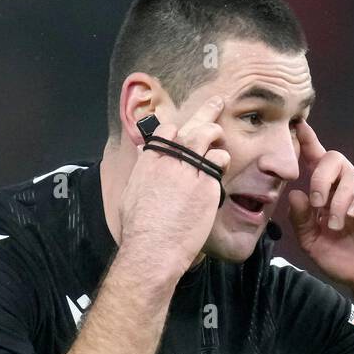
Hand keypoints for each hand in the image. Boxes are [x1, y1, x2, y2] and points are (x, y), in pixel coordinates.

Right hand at [118, 96, 230, 282]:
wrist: (153, 249)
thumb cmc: (138, 230)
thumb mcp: (131, 194)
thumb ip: (142, 171)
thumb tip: (143, 157)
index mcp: (149, 160)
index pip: (166, 130)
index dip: (178, 129)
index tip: (183, 131)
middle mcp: (170, 159)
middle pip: (191, 127)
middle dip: (206, 112)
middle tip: (217, 103)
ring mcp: (190, 170)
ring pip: (208, 138)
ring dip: (216, 135)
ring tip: (221, 138)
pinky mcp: (207, 185)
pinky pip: (219, 163)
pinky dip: (222, 161)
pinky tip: (222, 167)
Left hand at [288, 120, 353, 297]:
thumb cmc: (344, 261)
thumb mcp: (314, 244)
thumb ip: (301, 221)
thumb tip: (294, 194)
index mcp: (329, 193)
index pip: (317, 160)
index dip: (308, 143)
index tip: (298, 128)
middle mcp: (348, 187)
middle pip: (334, 159)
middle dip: (321, 178)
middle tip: (317, 204)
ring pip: (352, 176)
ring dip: (340, 200)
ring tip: (337, 226)